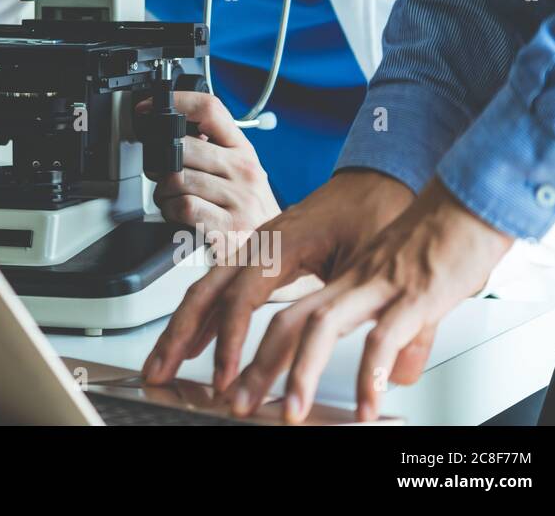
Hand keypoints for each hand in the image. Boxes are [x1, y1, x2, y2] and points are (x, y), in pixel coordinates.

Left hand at [140, 91, 279, 237]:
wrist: (275, 247)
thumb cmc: (247, 206)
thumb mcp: (237, 169)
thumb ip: (211, 147)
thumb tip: (169, 130)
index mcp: (243, 149)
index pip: (210, 109)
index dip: (176, 102)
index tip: (150, 108)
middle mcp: (245, 169)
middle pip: (184, 147)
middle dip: (160, 161)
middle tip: (159, 172)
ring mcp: (239, 198)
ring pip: (178, 178)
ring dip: (162, 190)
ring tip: (171, 197)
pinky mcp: (229, 226)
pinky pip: (184, 206)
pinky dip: (170, 210)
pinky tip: (177, 213)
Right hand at [143, 169, 412, 394]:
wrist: (376, 177)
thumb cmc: (376, 208)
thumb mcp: (378, 259)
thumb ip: (376, 313)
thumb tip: (395, 368)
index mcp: (284, 243)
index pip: (242, 296)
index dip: (230, 340)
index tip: (226, 377)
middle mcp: (260, 244)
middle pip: (205, 292)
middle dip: (177, 335)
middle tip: (158, 372)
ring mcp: (256, 249)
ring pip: (205, 291)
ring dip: (180, 330)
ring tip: (161, 365)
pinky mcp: (261, 257)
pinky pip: (220, 290)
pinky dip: (202, 319)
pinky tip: (194, 343)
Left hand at [226, 179, 511, 422]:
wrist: (474, 200)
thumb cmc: (444, 240)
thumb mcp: (412, 294)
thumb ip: (402, 337)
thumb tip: (396, 375)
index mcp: (345, 282)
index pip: (287, 317)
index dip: (259, 350)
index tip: (241, 382)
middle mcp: (352, 283)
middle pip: (288, 323)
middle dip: (258, 366)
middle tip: (237, 402)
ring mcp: (380, 287)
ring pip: (322, 327)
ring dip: (301, 372)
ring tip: (291, 412)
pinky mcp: (416, 295)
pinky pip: (384, 337)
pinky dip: (372, 374)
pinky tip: (367, 405)